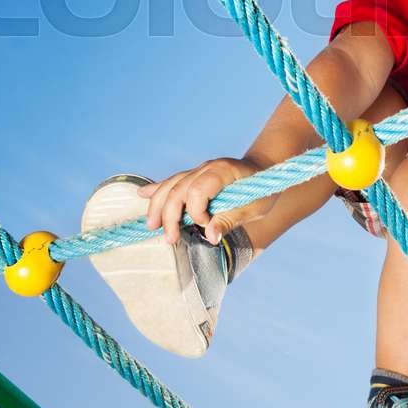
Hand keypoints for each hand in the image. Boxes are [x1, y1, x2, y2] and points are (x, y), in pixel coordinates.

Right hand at [138, 158, 268, 246]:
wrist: (265, 170)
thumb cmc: (262, 190)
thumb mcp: (254, 208)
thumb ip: (230, 220)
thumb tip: (210, 236)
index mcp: (223, 171)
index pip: (197, 189)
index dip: (196, 212)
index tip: (205, 227)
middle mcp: (207, 167)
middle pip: (178, 188)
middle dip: (170, 215)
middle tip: (169, 239)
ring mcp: (199, 170)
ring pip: (171, 185)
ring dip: (158, 205)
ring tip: (152, 226)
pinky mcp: (194, 175)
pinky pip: (172, 181)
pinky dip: (158, 189)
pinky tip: (142, 194)